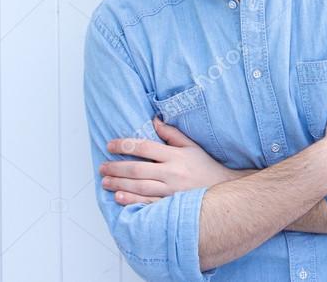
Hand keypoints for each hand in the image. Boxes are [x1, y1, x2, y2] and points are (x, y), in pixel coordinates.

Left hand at [100, 118, 242, 204]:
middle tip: (102, 167)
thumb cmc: (206, 167)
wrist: (224, 190)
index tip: (110, 145)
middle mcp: (172, 173)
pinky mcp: (171, 205)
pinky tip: (119, 197)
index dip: (125, 145)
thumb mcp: (192, 147)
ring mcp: (171, 191)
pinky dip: (132, 200)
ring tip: (105, 181)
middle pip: (137, 169)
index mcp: (176, 156)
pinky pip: (148, 203)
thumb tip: (155, 121)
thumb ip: (172, 134)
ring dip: (119, 184)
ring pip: (139, 186)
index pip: (145, 147)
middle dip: (116, 167)